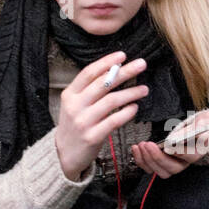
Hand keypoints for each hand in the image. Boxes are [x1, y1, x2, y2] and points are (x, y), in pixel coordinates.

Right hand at [54, 50, 149, 181]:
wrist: (63, 154)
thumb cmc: (74, 125)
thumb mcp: (74, 104)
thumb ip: (89, 89)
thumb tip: (114, 70)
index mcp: (70, 94)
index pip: (89, 72)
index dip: (106, 62)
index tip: (122, 55)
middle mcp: (75, 106)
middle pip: (103, 84)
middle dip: (124, 72)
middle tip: (142, 64)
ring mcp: (83, 122)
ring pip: (111, 101)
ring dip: (131, 93)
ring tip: (144, 89)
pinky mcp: (92, 137)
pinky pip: (114, 121)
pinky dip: (126, 113)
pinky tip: (135, 107)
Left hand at [131, 110, 208, 178]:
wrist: (201, 125)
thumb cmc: (207, 123)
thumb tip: (202, 136)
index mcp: (198, 152)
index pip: (190, 157)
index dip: (180, 153)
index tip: (169, 144)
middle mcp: (185, 161)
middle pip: (172, 169)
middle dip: (158, 158)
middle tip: (148, 144)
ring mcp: (172, 163)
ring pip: (159, 171)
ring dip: (148, 160)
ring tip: (141, 145)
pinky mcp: (162, 160)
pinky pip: (150, 167)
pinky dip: (141, 160)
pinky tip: (136, 148)